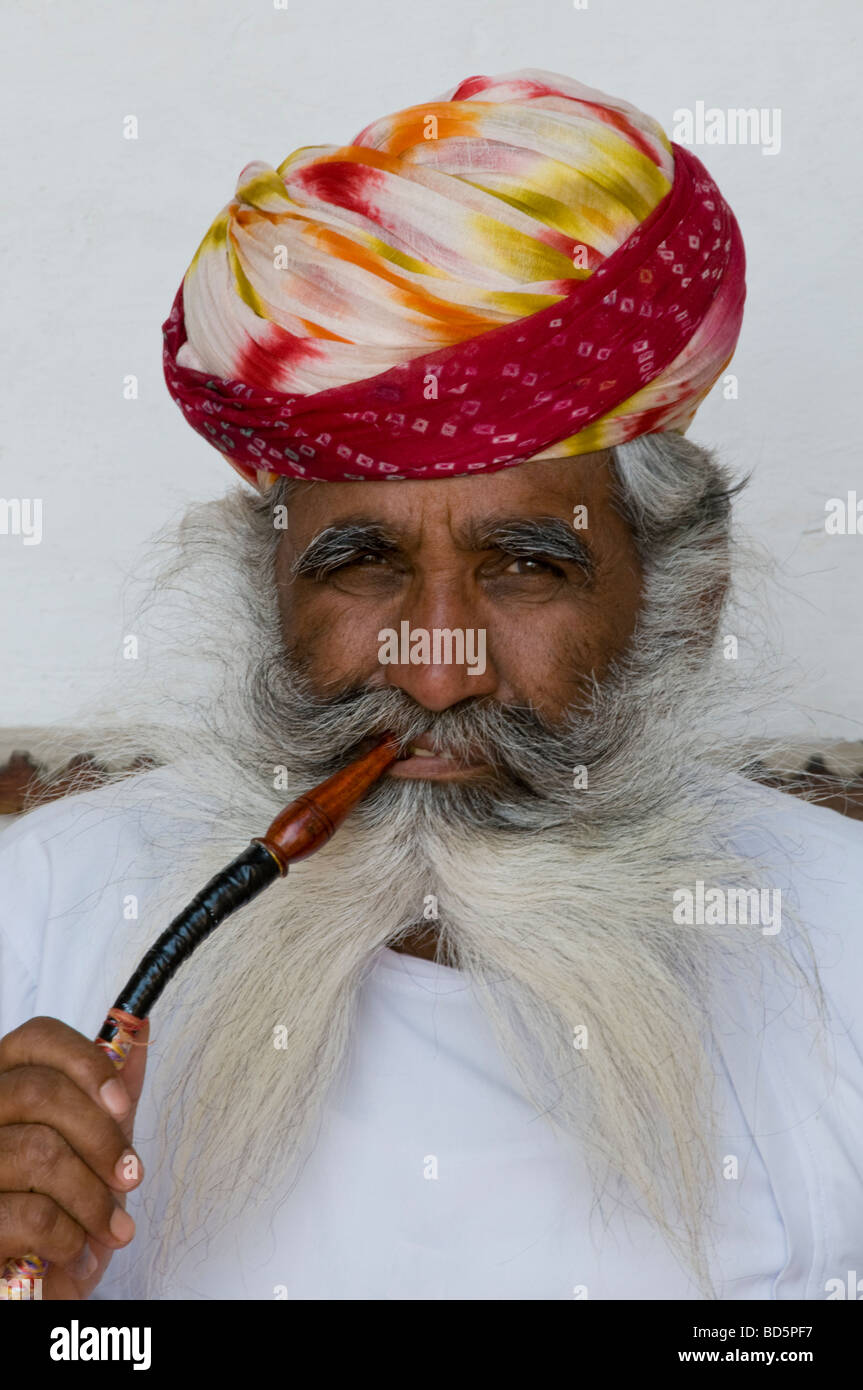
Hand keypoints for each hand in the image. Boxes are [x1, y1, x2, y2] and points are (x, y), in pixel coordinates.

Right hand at [0, 1014, 148, 1298]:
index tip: (123, 1105)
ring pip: (39, 1153)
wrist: (41, 1286)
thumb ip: (115, 1092)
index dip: (87, 1063)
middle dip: (101, 1138)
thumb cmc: (67, 1208)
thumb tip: (141, 1031)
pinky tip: (78, 1251)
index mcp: (7, 1084)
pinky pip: (31, 1214)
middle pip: (40, 1093)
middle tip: (130, 1177)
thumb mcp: (99, 1147)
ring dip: (93, 1197)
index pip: (38, 1038)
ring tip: (112, 1228)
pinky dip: (72, 1238)